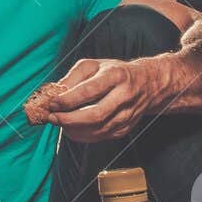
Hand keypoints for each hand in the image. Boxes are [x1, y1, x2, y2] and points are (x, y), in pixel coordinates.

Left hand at [28, 56, 165, 142]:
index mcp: (116, 75)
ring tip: (59, 122)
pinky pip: (100, 137)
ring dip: (73, 129)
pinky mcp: (126, 128)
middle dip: (69, 119)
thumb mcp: (94, 64)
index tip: (52, 103)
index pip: (90, 91)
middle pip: (95, 115)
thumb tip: (56, 93)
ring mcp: (128, 115)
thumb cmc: (115, 72)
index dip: (68, 100)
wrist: (149, 84)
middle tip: (52, 117)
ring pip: (98, 129)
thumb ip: (73, 76)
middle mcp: (125, 96)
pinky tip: (71, 128)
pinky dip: (82, 136)